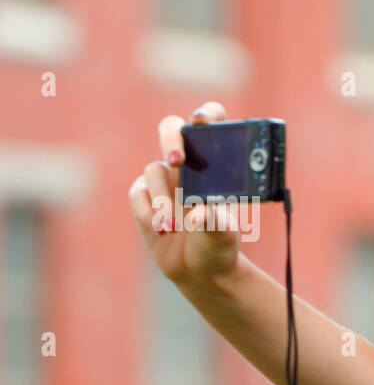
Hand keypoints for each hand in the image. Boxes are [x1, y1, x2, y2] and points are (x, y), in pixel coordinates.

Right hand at [129, 100, 244, 287]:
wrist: (200, 270)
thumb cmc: (219, 245)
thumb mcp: (224, 236)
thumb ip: (216, 223)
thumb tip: (201, 213)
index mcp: (215, 164)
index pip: (210, 124)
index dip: (206, 114)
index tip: (201, 120)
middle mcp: (187, 164)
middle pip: (171, 128)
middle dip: (170, 137)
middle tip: (177, 160)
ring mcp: (163, 178)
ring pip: (154, 170)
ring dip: (163, 199)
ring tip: (176, 226)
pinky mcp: (144, 195)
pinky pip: (138, 193)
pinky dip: (148, 211)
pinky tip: (162, 229)